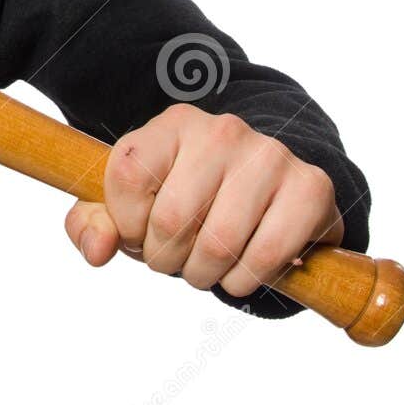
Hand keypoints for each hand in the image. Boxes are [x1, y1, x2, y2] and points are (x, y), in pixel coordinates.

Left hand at [64, 103, 344, 297]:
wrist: (271, 192)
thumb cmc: (189, 201)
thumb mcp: (131, 206)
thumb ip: (93, 224)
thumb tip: (97, 250)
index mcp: (172, 125)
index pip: (128, 178)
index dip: (126, 225)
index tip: (139, 233)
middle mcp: (222, 131)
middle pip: (172, 219)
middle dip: (165, 259)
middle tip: (176, 260)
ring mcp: (270, 155)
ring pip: (218, 243)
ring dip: (205, 275)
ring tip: (207, 267)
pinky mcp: (310, 187)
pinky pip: (266, 254)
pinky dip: (247, 279)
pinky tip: (243, 270)